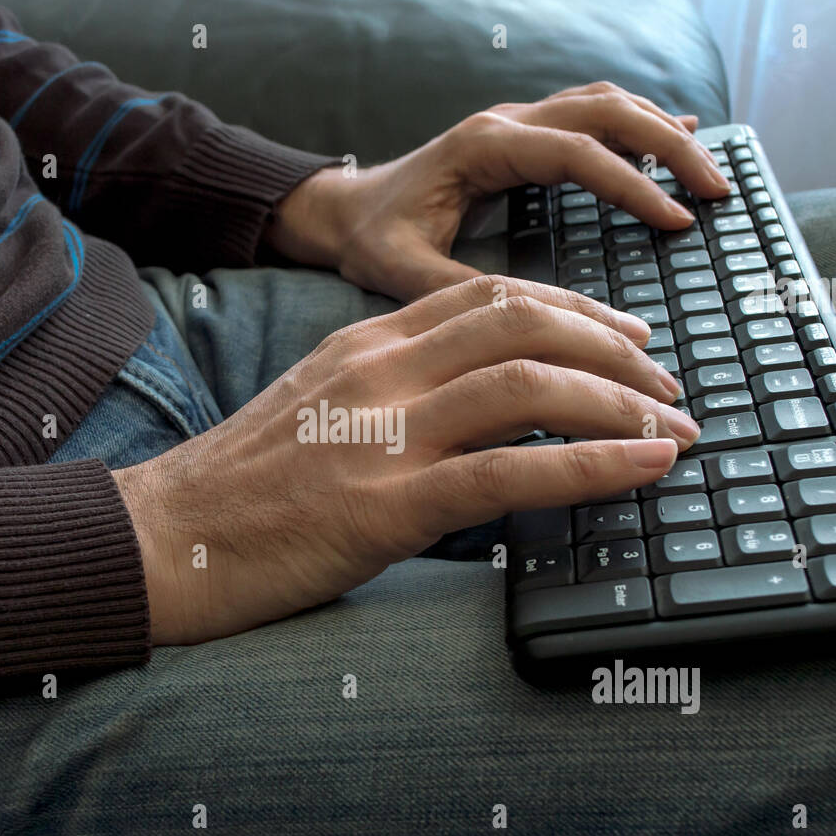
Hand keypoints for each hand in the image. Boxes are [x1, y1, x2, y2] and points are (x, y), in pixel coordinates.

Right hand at [113, 276, 699, 644]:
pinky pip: (510, 472)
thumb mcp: (315, 406)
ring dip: (620, 402)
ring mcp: (383, 435)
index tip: (625, 333)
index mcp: (365, 344)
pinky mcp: (386, 505)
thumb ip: (387, 389)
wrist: (162, 540)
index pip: (490, 295)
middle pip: (524, 324)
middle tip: (667, 382)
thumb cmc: (238, 486)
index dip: (574, 307)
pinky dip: (592, 465)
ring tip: (674, 427)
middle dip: (613, 347)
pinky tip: (644, 465)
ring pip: (529, 386)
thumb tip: (468, 407)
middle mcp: (380, 372)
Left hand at [265, 82, 731, 300]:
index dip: (632, 185)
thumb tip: (533, 320)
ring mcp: (517, 124)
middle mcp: (506, 123)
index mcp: (483, 148)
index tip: (677, 221)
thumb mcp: (404, 272)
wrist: (343, 211)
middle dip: (669, 147)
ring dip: (661, 132)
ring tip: (710, 172)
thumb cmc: (371, 240)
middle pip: (607, 111)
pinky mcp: (524, 138)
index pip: (577, 153)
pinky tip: (675, 142)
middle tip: (718, 191)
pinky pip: (593, 116)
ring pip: (606, 104)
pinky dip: (639, 128)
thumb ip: (460, 292)